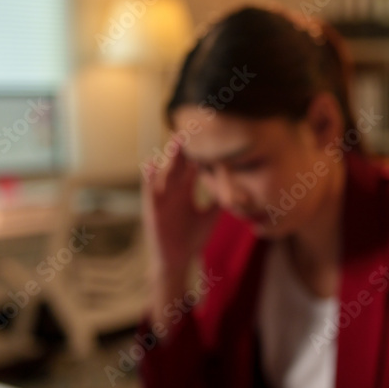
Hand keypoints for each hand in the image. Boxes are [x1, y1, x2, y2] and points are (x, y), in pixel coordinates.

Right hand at [141, 133, 219, 316]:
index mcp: (185, 189)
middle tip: (196, 126)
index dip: (200, 151)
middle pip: (180, 163)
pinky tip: (151, 164)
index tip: (210, 133)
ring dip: (171, 157)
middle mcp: (173, 189)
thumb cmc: (191, 238)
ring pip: (166, 172)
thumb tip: (240, 189)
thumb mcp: (210, 216)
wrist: (177, 261)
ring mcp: (162, 197)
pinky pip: (149, 191)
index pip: (193, 165)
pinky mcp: (152, 209)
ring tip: (179, 140)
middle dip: (187, 146)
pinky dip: (149, 178)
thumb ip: (220, 201)